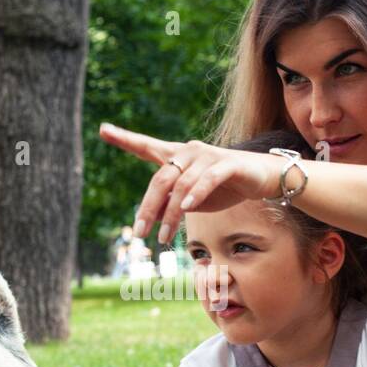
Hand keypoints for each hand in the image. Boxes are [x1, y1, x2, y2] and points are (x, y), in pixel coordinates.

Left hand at [98, 123, 280, 242]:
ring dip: (170, 214)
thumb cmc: (225, 189)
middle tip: (139, 233)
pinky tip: (186, 208)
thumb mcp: (192, 201)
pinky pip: (207, 179)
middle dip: (147, 207)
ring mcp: (208, 156)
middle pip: (160, 178)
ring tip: (162, 238)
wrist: (263, 179)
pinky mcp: (228, 164)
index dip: (125, 138)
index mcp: (178, 157)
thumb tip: (150, 218)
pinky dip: (195, 194)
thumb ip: (170, 205)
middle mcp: (189, 151)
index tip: (103, 129)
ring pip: (181, 185)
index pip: (147, 146)